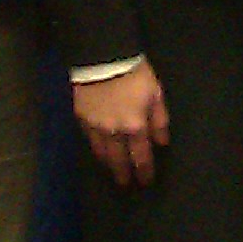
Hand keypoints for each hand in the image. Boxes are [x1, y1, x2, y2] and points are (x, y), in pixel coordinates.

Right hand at [73, 64, 168, 187]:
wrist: (101, 57)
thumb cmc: (134, 73)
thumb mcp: (155, 94)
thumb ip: (159, 120)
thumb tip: (161, 142)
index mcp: (135, 127)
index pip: (141, 156)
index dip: (144, 170)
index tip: (145, 181)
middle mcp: (114, 132)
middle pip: (118, 159)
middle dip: (123, 173)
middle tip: (125, 184)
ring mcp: (95, 126)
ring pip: (101, 151)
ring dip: (107, 163)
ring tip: (110, 169)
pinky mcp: (80, 116)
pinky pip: (88, 138)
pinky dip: (94, 147)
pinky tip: (96, 148)